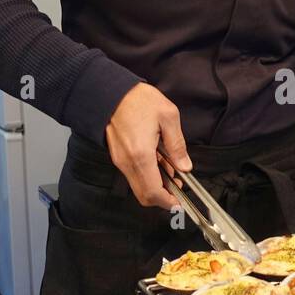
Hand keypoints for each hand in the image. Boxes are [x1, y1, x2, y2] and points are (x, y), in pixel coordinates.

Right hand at [105, 82, 192, 209]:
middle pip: (144, 196)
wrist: (109, 91)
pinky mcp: (117, 157)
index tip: (180, 202)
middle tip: (178, 189)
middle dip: (162, 198)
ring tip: (171, 172)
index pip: (153, 193)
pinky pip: (133, 175)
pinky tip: (158, 163)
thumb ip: (177, 145)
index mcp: (141, 155)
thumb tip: (185, 166)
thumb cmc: (137, 100)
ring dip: (155, 187)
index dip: (167, 202)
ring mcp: (120, 161)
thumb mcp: (167, 116)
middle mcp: (127, 163)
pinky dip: (147, 177)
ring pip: (138, 187)